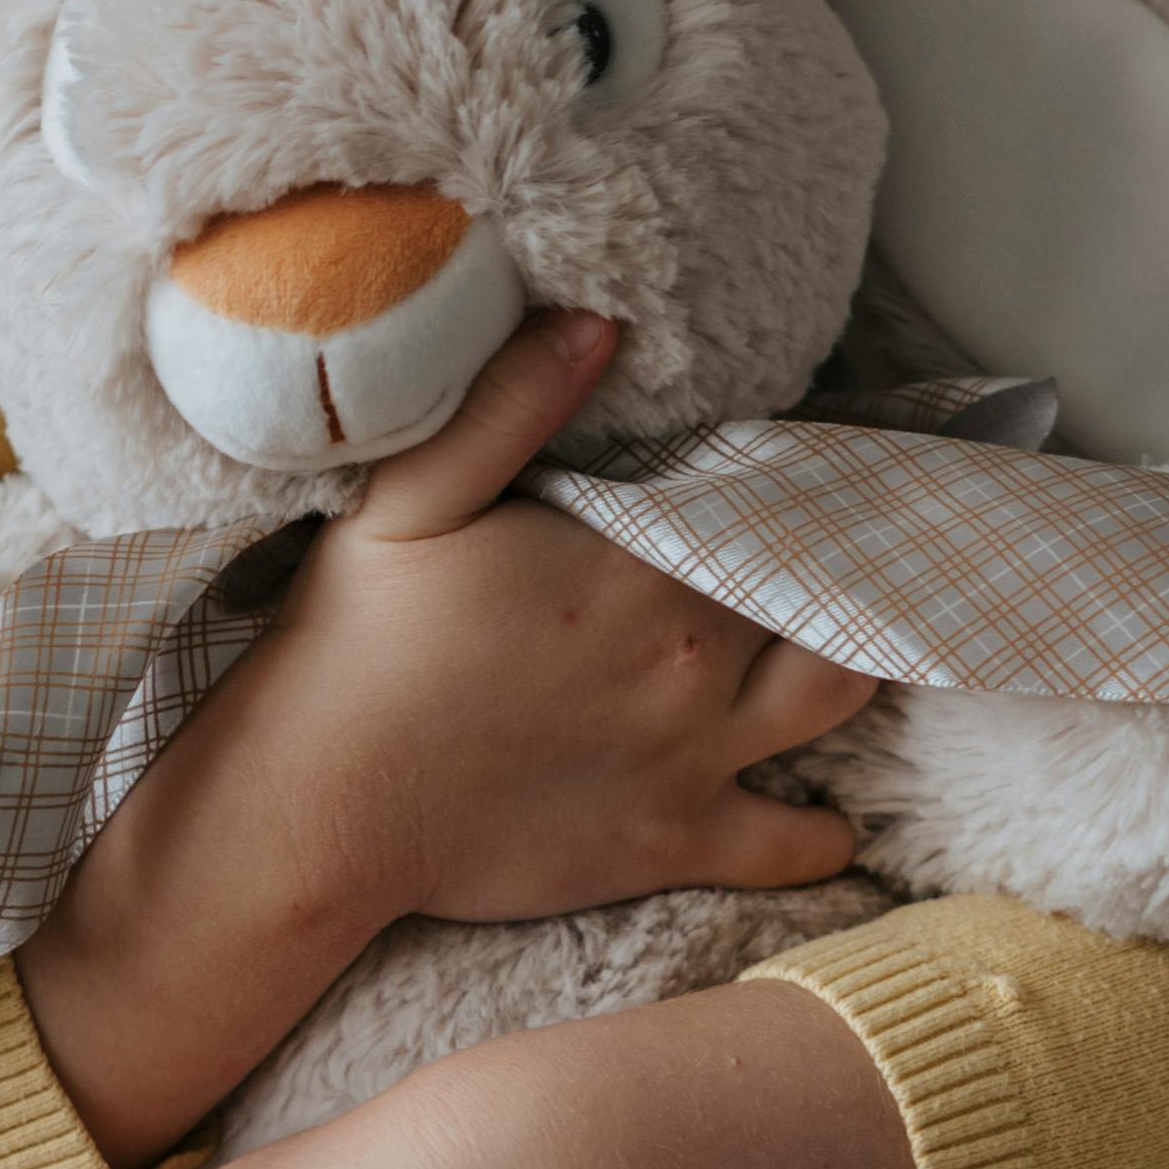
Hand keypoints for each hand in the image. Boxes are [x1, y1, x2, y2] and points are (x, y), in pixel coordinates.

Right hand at [268, 307, 878, 932]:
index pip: (756, 499)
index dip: (781, 477)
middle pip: (808, 588)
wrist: (318, 803)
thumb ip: (511, 403)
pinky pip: (788, 846)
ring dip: (849, 666)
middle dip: (827, 557)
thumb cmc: (356, 643)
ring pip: (833, 697)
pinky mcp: (673, 840)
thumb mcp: (412, 496)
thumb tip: (599, 322)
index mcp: (637, 562)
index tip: (796, 456)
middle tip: (842, 536)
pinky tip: (831, 821)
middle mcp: (691, 657)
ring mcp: (693, 755)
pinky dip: (821, 837)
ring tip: (840, 639)